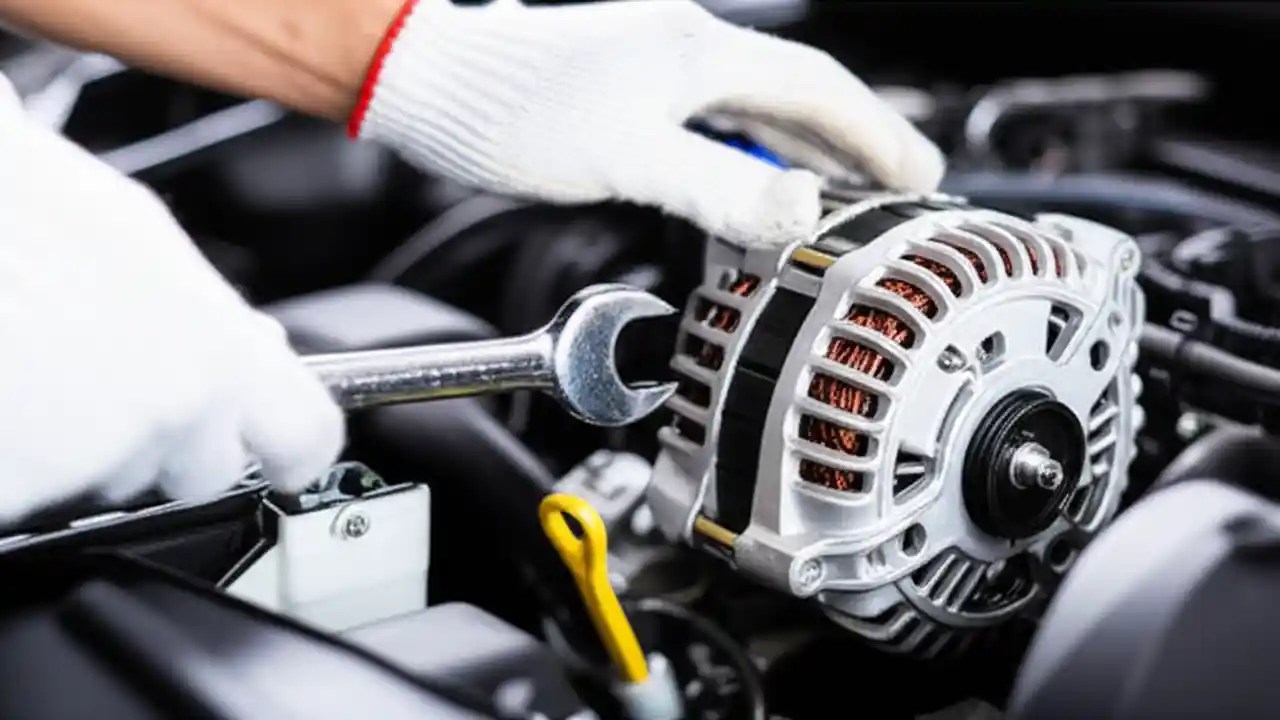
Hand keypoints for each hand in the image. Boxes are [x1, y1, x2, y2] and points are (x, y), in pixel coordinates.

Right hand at [0, 74, 343, 522]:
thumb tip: (258, 347)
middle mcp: (174, 409)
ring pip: (114, 480)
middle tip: (101, 377)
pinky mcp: (24, 490)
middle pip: (205, 469)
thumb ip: (211, 314)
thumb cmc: (20, 210)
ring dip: (82, 446)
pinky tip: (7, 404)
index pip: (304, 437)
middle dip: (168, 442)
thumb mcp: (141, 241)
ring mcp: (97, 456)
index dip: (293, 452)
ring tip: (34, 367)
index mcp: (217, 347)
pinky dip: (21, 466)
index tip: (284, 459)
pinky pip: (38, 495)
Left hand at [349, 0, 943, 247]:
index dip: (874, 134)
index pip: (817, 89)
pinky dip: (751, 155)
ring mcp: (659, 68)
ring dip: (805, 151)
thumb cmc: (514, 111)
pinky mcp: (630, 91)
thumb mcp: (626, 158)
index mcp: (699, 54)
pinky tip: (752, 182)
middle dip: (854, 142)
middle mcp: (688, 50)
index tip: (917, 171)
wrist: (432, 85)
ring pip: (759, 110)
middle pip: (798, 96)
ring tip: (843, 192)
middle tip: (899, 186)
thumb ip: (717, 187)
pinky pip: (717, 121)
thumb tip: (797, 212)